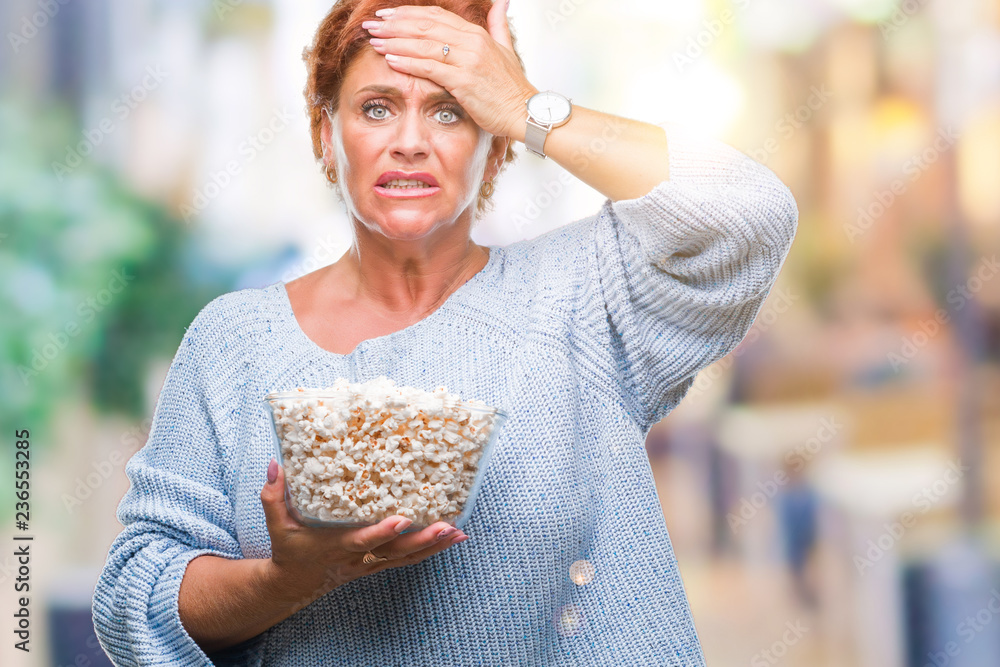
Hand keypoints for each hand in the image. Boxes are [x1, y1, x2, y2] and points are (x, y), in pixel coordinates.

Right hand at [260, 457, 467, 604]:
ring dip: (434, 546)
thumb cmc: (288, 549)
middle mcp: (357, 558)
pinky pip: (408, 560)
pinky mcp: (378, 565)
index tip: (403, 519)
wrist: (294, 584)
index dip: (383, 532)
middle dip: (422, 540)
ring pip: (407, 558)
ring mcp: (370, 564)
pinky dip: (432, 551)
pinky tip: (453, 540)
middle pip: (395, 552)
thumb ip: (274, 495)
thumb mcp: (276, 524)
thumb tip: (276, 463)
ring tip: (458, 532)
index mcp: (335, 546)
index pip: (362, 541)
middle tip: (447, 527)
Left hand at [363, 2, 537, 139]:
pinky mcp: (464, 81)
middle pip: (425, 27)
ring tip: (375, 41)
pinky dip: (409, 62)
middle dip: (395, 25)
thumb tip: (501, 1)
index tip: (387, 16)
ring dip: (396, 42)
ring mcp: (468, 60)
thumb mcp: (506, 49)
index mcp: (477, 34)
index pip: (436, 17)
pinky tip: (391, 60)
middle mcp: (471, 42)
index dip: (409, 14)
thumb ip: (498, 24)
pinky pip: (430, 67)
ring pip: (424, 45)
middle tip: (372, 26)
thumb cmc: (512, 87)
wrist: (526, 112)